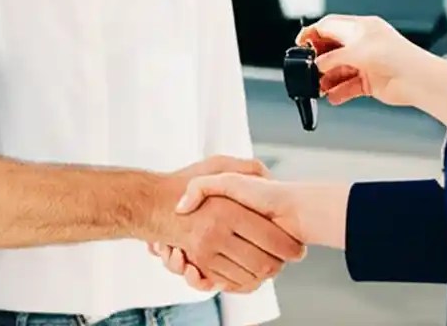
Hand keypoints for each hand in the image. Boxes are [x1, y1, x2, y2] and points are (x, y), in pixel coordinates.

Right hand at [144, 157, 302, 292]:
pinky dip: (240, 282)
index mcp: (228, 212)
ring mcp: (205, 251)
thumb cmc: (183, 180)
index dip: (289, 248)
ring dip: (261, 276)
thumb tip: (268, 175)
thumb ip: (245, 167)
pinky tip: (248, 271)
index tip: (297, 249)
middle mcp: (216, 234)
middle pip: (264, 264)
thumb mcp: (217, 165)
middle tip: (285, 260)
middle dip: (279, 266)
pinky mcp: (197, 263)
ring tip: (270, 266)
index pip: (273, 240)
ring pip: (248, 277)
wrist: (149, 202)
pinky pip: (227, 282)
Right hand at [298, 14, 446, 120]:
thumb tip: (317, 65)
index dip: (313, 34)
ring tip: (318, 88)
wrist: (418, 80)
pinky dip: (339, 91)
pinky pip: (348, 86)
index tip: (300, 45)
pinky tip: (332, 97)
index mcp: (361, 28)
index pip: (330, 25)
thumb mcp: (356, 52)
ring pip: (339, 70)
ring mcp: (366, 63)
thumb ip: (332, 58)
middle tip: (308, 70)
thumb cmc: (396, 57)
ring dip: (327, 79)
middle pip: (332, 49)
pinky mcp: (370, 81)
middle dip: (319, 61)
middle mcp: (363, 44)